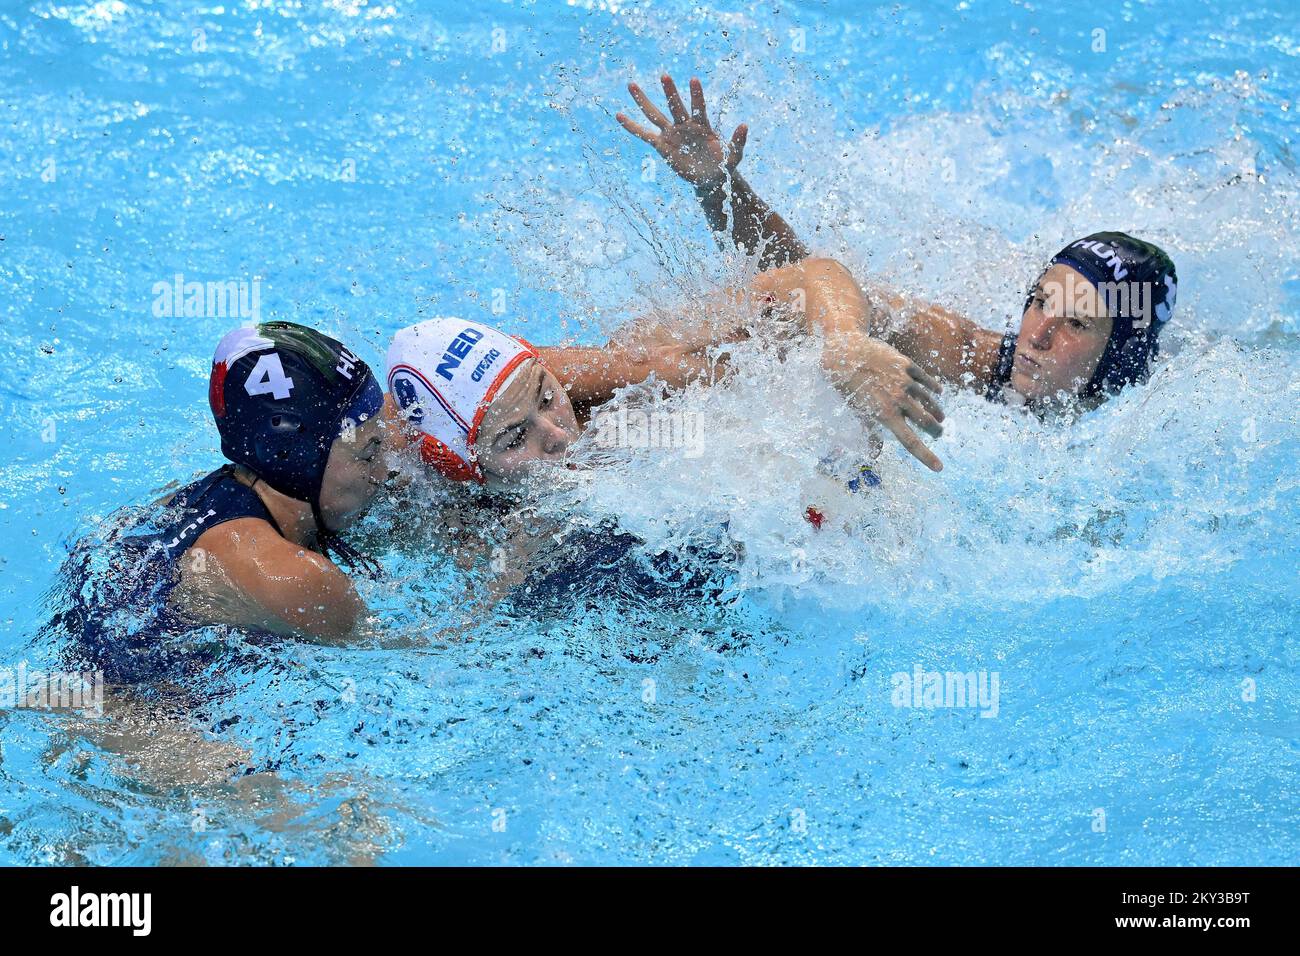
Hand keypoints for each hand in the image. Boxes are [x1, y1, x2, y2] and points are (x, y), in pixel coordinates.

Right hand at [616, 74, 747, 188]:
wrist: (711, 179)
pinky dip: (632, 126)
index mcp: (702, 125)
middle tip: (664, 75)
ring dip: (643, 101)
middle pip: (675, 106)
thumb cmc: (723, 164)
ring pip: (655, 115)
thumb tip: (744, 125)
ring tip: (632, 85)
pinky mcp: (662, 146)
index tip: (693, 79)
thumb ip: (738, 141)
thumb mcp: (735, 155)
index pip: (698, 107)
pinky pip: (644, 134)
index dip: (696, 94)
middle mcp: (685, 126)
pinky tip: (619, 116)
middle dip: (670, 92)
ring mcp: (672, 134)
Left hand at [822, 330, 945, 471]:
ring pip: (929, 401)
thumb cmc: (847, 386)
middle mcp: (897, 399)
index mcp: (885, 414)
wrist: (843, 353)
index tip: (939, 468)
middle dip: (935, 431)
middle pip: (926, 421)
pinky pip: (925, 379)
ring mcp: (904, 380)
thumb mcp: (856, 411)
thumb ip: (870, 433)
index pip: (910, 442)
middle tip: (938, 434)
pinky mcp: (906, 364)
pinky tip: (938, 392)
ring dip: (936, 412)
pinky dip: (934, 388)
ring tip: (940, 418)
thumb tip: (874, 455)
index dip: (926, 456)